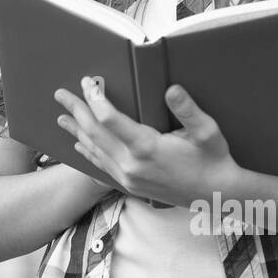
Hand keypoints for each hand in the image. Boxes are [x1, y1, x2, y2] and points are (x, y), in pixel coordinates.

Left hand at [54, 77, 238, 206]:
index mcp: (147, 148)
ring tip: (61, 116)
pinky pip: (101, 165)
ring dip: (76, 131)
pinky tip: (78, 143)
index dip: (95, 98)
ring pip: (93, 151)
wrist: (216, 195)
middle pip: (94, 133)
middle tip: (60, 94)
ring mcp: (128, 177)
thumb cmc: (213, 159)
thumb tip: (172, 89)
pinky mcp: (129, 185)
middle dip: (76, 110)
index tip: (87, 82)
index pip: (110, 119)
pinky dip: (87, 152)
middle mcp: (132, 165)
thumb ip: (188, 110)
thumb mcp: (208, 132)